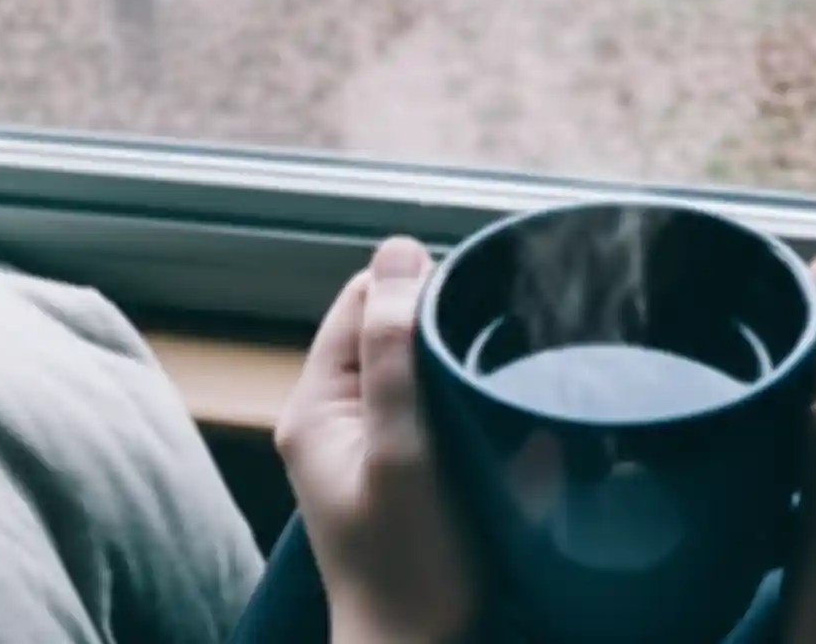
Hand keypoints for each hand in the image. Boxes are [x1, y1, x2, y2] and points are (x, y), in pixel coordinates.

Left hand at [274, 237, 474, 643]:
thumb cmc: (409, 562)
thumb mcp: (400, 448)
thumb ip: (394, 352)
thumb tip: (401, 252)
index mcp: (316, 405)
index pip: (359, 303)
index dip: (411, 285)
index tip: (470, 295)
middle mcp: (340, 417)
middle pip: (389, 330)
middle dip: (439, 320)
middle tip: (491, 337)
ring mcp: (376, 443)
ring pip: (418, 366)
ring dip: (456, 356)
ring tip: (499, 364)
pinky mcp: (413, 467)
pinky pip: (439, 404)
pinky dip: (467, 393)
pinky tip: (499, 401)